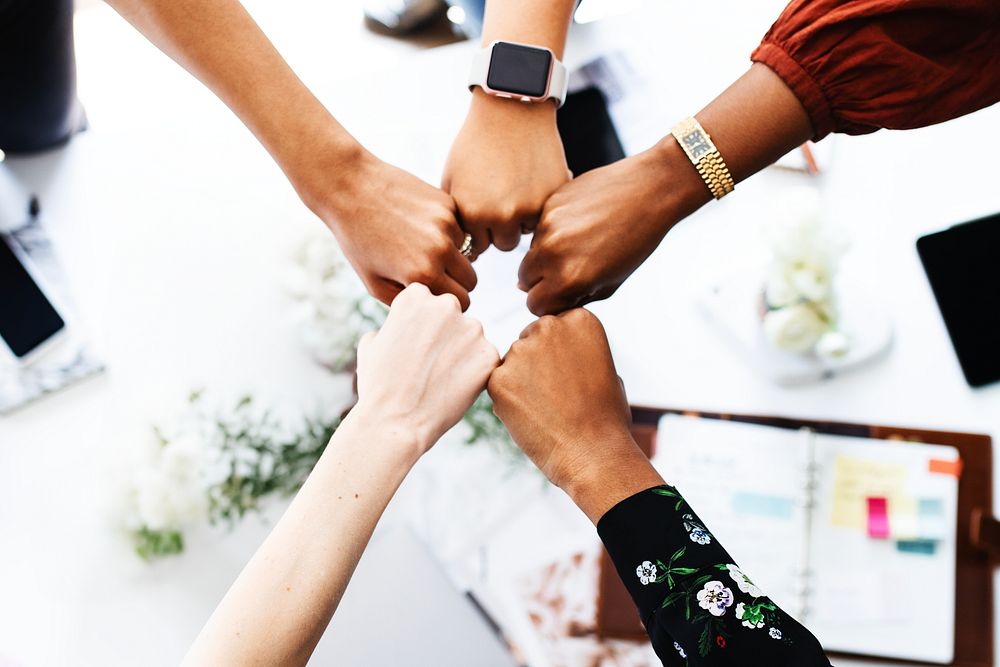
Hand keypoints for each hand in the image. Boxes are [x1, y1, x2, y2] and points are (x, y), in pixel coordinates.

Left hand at [297, 144, 477, 309]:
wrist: (350, 188)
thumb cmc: (357, 239)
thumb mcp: (373, 283)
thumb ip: (406, 301)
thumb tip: (431, 307)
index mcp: (423, 274)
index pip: (461, 302)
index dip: (451, 302)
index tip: (437, 295)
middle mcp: (440, 250)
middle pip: (471, 280)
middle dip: (457, 282)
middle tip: (436, 275)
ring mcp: (446, 224)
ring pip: (467, 252)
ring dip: (452, 254)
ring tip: (421, 246)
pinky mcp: (446, 203)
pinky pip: (459, 227)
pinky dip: (447, 231)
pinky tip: (420, 224)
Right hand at [353, 283, 498, 456]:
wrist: (395, 423)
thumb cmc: (378, 385)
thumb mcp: (372, 343)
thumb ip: (394, 324)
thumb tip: (405, 324)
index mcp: (416, 297)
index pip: (427, 300)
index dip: (421, 325)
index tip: (414, 346)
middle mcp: (447, 306)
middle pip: (452, 314)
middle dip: (445, 334)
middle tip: (430, 364)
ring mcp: (472, 330)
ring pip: (471, 337)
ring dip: (462, 352)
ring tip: (441, 379)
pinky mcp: (489, 356)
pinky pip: (485, 359)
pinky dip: (475, 373)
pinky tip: (455, 389)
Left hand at [443, 91, 569, 254]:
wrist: (511, 110)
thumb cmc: (476, 143)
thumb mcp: (453, 180)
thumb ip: (458, 217)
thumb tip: (464, 250)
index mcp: (474, 213)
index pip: (476, 246)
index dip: (477, 231)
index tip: (479, 214)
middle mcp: (504, 216)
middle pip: (503, 244)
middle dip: (500, 228)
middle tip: (499, 200)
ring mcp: (532, 206)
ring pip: (526, 231)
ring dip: (521, 218)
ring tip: (514, 189)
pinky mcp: (554, 195)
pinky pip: (545, 213)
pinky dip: (539, 204)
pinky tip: (530, 182)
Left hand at [487, 309, 660, 520]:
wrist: (593, 454)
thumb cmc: (606, 417)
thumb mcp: (606, 367)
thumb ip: (579, 350)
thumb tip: (557, 352)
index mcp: (578, 319)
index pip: (555, 328)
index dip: (560, 355)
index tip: (571, 377)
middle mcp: (548, 326)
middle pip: (530, 339)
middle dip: (537, 363)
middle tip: (556, 396)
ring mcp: (520, 351)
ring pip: (512, 362)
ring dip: (521, 381)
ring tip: (547, 410)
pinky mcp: (498, 378)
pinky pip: (497, 384)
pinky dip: (509, 401)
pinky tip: (531, 418)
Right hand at [518, 140, 708, 315]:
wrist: (650, 189)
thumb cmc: (637, 240)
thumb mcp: (610, 284)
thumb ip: (573, 296)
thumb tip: (536, 296)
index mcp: (569, 279)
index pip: (535, 305)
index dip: (550, 302)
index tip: (566, 293)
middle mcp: (552, 253)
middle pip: (525, 280)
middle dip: (542, 281)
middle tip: (570, 270)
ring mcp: (548, 225)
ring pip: (530, 253)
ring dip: (546, 255)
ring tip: (580, 244)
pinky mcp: (550, 203)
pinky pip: (539, 227)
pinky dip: (553, 231)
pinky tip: (580, 224)